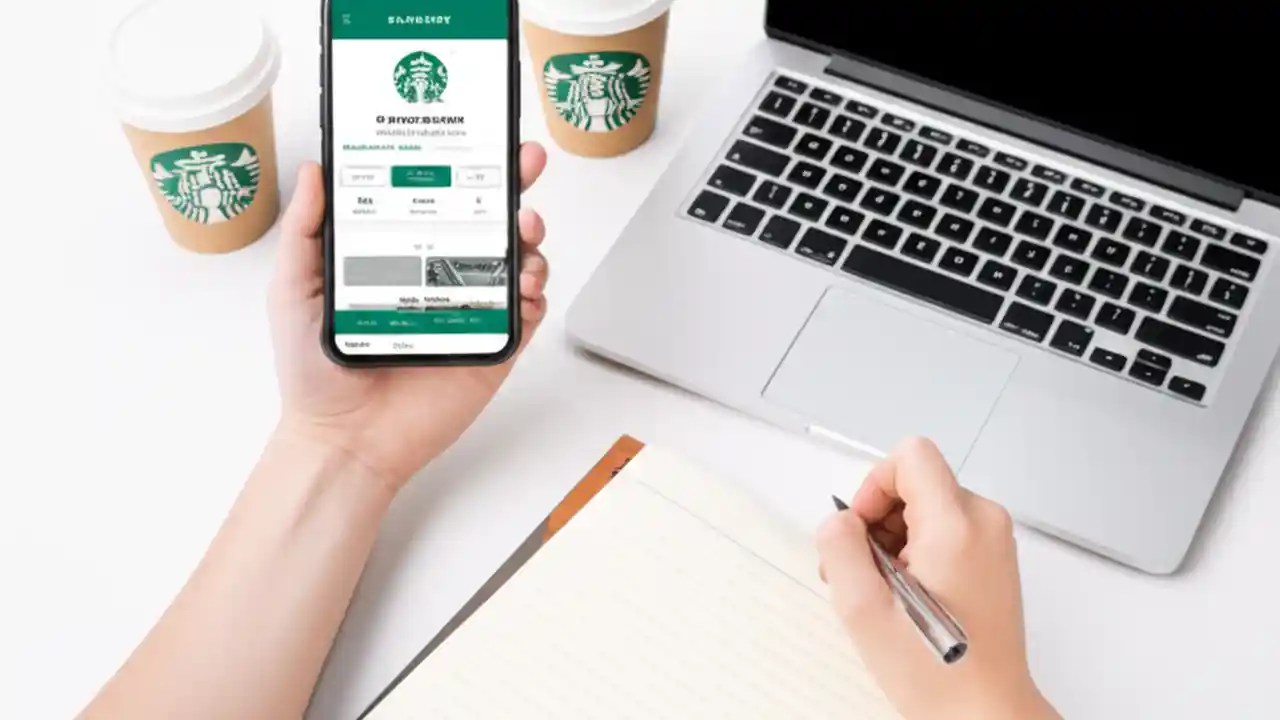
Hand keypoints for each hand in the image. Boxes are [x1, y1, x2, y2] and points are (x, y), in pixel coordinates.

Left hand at [267, 143, 549, 491]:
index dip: (464, 166)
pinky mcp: (494, 346)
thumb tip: (316, 170)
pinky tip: (524, 283)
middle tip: (527, 162)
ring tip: (524, 229)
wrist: (345, 440)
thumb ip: (304, 231)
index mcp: (401, 255)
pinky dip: (536, 291)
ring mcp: (472, 310)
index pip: (440, 198)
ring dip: (531, 237)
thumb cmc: (314, 372)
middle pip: (490, 219)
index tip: (479, 136)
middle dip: (517, 185)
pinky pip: (528, 312)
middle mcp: (441, 276)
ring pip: (519, 259)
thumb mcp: (294, 289)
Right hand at [817, 438, 1058, 719]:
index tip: (862, 532)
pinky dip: (919, 551)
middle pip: (916, 481)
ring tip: (887, 593)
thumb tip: (838, 520)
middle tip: (866, 574)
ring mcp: (994, 539)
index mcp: (957, 526)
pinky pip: (945, 528)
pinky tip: (909, 596)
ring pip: (928, 505)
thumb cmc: (937, 674)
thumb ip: (840, 548)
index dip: (873, 487)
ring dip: (896, 539)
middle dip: (879, 519)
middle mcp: (984, 522)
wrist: (987, 714)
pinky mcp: (993, 558)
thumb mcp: (863, 609)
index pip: (910, 456)